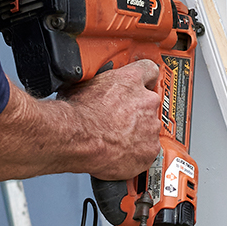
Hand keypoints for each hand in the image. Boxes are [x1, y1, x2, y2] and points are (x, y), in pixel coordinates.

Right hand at [58, 60, 161, 179]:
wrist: (76, 137)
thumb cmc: (77, 113)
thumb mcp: (86, 83)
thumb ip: (102, 83)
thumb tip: (97, 84)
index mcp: (131, 79)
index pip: (149, 71)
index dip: (143, 81)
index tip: (140, 87)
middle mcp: (146, 100)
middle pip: (150, 103)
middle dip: (137, 112)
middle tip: (119, 121)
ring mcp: (150, 126)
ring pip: (150, 128)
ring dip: (138, 133)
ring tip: (117, 140)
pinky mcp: (150, 149)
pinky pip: (149, 150)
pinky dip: (138, 153)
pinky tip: (122, 153)